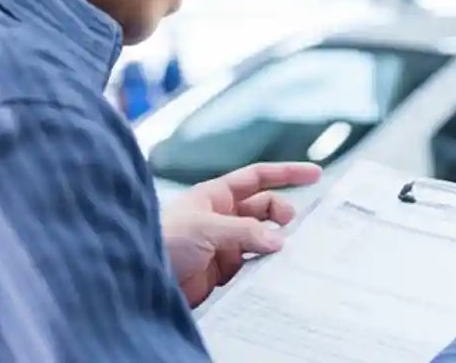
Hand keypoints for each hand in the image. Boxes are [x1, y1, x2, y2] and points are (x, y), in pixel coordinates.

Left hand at [161, 162, 321, 306]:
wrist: (141, 281)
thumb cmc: (164, 241)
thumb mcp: (205, 228)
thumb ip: (244, 232)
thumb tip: (279, 241)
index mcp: (215, 195)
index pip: (258, 177)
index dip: (287, 173)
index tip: (315, 174)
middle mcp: (222, 216)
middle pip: (265, 207)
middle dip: (281, 212)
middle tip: (289, 226)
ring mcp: (224, 243)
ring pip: (262, 236)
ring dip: (276, 241)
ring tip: (287, 249)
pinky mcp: (223, 270)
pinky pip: (254, 263)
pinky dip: (266, 264)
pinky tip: (275, 268)